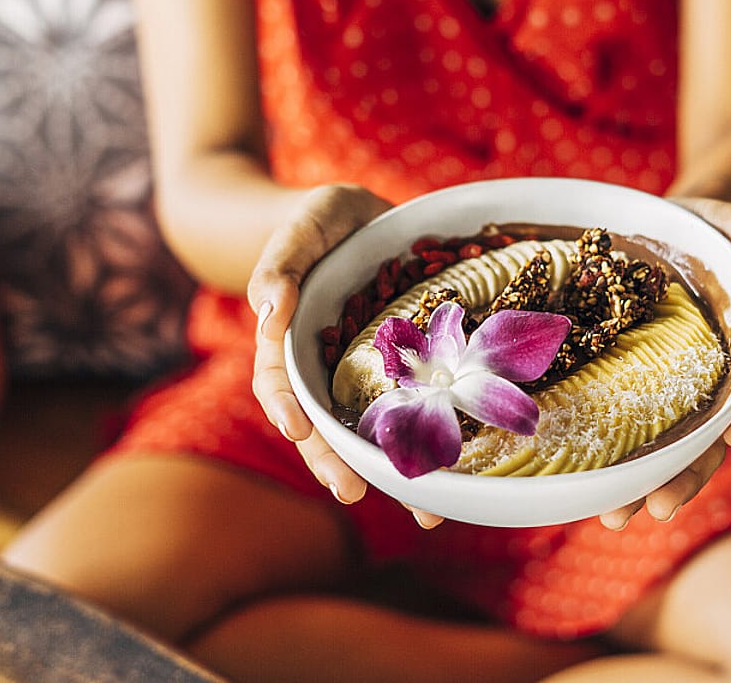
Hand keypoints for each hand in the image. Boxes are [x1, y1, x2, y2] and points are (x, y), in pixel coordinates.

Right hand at [247, 185, 445, 528]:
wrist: (364, 220)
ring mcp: (364, 375)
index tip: (299, 431)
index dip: (286, 407)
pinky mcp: (403, 373)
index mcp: (289, 340)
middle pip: (323, 423)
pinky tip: (461, 474)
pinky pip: (415, 411)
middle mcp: (324, 368)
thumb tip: (269, 311)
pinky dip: (433, 441)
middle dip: (335, 460)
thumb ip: (283, 264)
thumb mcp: (304, 227)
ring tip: (423, 510)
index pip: (278, 381)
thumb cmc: (322, 220)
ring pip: (371, 429)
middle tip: (353, 492)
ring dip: (391, 469)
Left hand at [598, 196, 730, 529]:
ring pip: (665, 445)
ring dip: (646, 483)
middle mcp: (706, 377)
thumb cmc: (703, 227)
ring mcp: (668, 386)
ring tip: (616, 517)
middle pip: (704, 435)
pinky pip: (625, 427)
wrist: (663, 228)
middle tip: (659, 507)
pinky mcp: (629, 383)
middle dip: (687, 474)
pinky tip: (588, 488)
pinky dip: (613, 459)